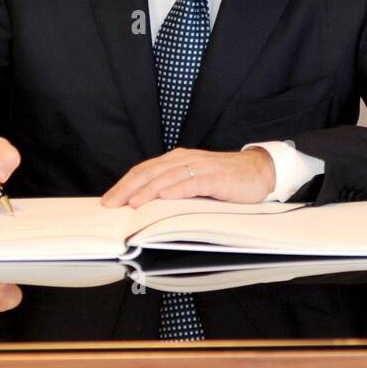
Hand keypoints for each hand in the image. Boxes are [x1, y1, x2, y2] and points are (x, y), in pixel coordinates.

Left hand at [101, 146, 276, 207]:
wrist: (259, 171)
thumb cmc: (225, 180)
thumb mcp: (194, 182)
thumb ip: (174, 188)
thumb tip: (145, 207)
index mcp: (177, 160)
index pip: (144, 170)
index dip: (124, 184)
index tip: (107, 201)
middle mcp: (186, 160)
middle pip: (150, 172)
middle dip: (128, 188)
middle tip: (111, 205)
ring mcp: (201, 167)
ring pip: (168, 177)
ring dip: (148, 191)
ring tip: (132, 204)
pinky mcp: (217, 177)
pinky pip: (194, 182)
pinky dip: (178, 190)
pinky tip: (166, 198)